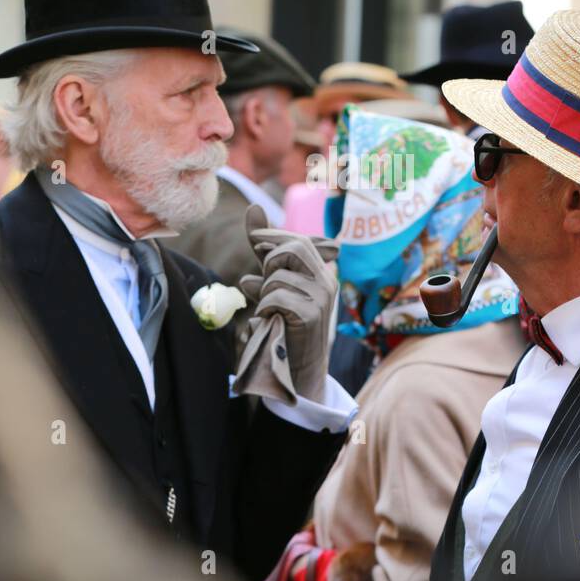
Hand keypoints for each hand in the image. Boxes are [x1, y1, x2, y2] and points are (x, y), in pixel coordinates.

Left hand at [234, 205, 337, 403]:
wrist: (299, 372)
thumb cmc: (285, 326)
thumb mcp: (274, 285)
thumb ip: (264, 253)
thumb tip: (252, 209)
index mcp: (322, 273)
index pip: (299, 240)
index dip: (274, 236)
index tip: (255, 241)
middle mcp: (327, 282)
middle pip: (294, 248)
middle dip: (270, 259)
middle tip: (263, 279)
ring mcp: (322, 299)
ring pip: (280, 275)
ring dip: (264, 291)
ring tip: (268, 309)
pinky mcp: (311, 316)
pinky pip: (276, 297)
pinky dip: (264, 307)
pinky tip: (269, 320)